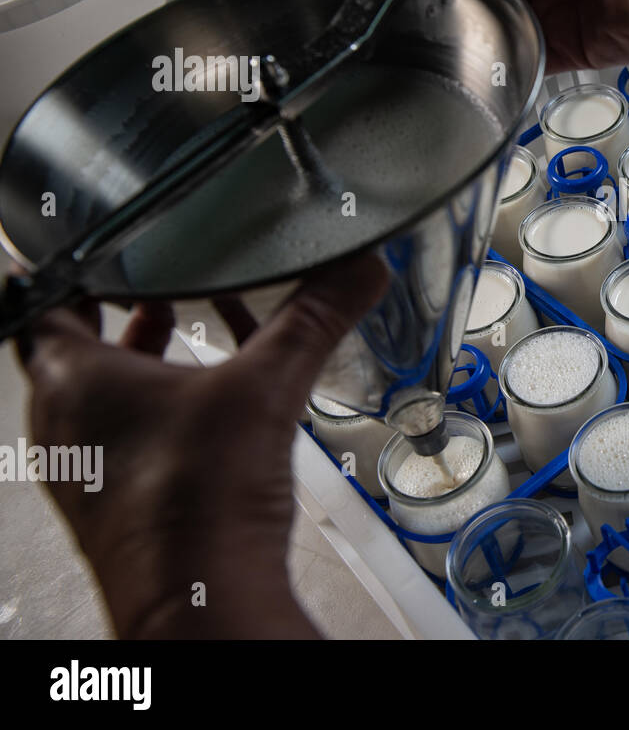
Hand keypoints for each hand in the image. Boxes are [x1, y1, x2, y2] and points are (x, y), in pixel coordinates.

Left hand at [17, 255, 387, 638]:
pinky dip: (155, 420)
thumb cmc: (194, 502)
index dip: (80, 271)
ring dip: (141, 370)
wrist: (199, 600)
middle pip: (75, 350)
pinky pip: (121, 446)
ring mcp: (82, 471)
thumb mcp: (267, 386)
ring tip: (187, 349)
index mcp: (71, 378)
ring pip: (100, 401)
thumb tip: (355, 273)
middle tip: (159, 296)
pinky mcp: (112, 507)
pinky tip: (207, 421)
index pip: (46, 301)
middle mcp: (63, 424)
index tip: (110, 256)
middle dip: (123, 319)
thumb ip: (312, 321)